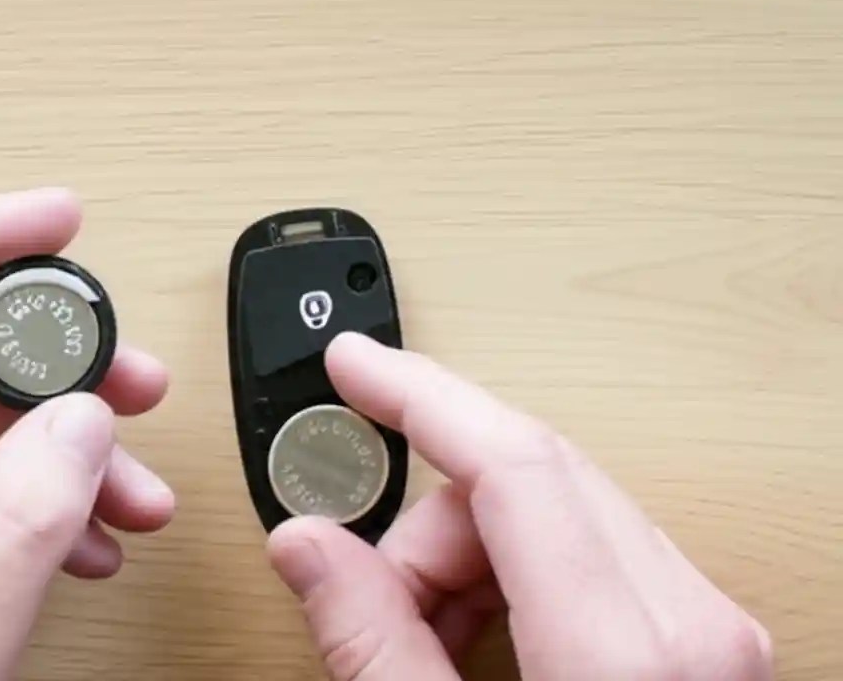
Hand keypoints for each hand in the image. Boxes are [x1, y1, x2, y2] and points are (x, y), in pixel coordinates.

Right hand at [267, 332, 772, 679]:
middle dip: (426, 522)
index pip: (512, 460)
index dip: (418, 395)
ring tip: (426, 645)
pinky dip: (514, 583)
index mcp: (627, 647)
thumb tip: (308, 546)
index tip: (355, 364)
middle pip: (525, 484)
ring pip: (553, 515)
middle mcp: (687, 620)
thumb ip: (368, 640)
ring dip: (468, 559)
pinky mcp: (698, 643)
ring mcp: (704, 629)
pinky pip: (586, 557)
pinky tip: (476, 648)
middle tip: (367, 591)